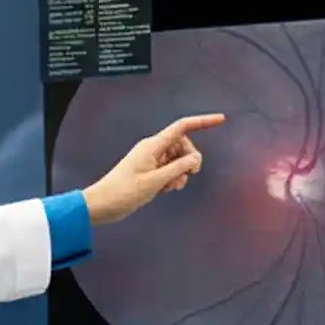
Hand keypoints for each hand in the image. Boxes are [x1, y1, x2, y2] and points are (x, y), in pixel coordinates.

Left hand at [82, 113, 225, 225]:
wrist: (103, 204)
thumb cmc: (124, 191)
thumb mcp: (155, 181)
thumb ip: (178, 168)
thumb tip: (195, 158)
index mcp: (153, 145)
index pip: (183, 127)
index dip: (203, 122)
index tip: (221, 120)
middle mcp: (153, 149)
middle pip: (183, 144)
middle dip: (190, 158)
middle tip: (190, 174)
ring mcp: (150, 159)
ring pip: (177, 158)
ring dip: (181, 171)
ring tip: (173, 186)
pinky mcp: (149, 171)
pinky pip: (169, 168)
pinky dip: (173, 177)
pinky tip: (167, 189)